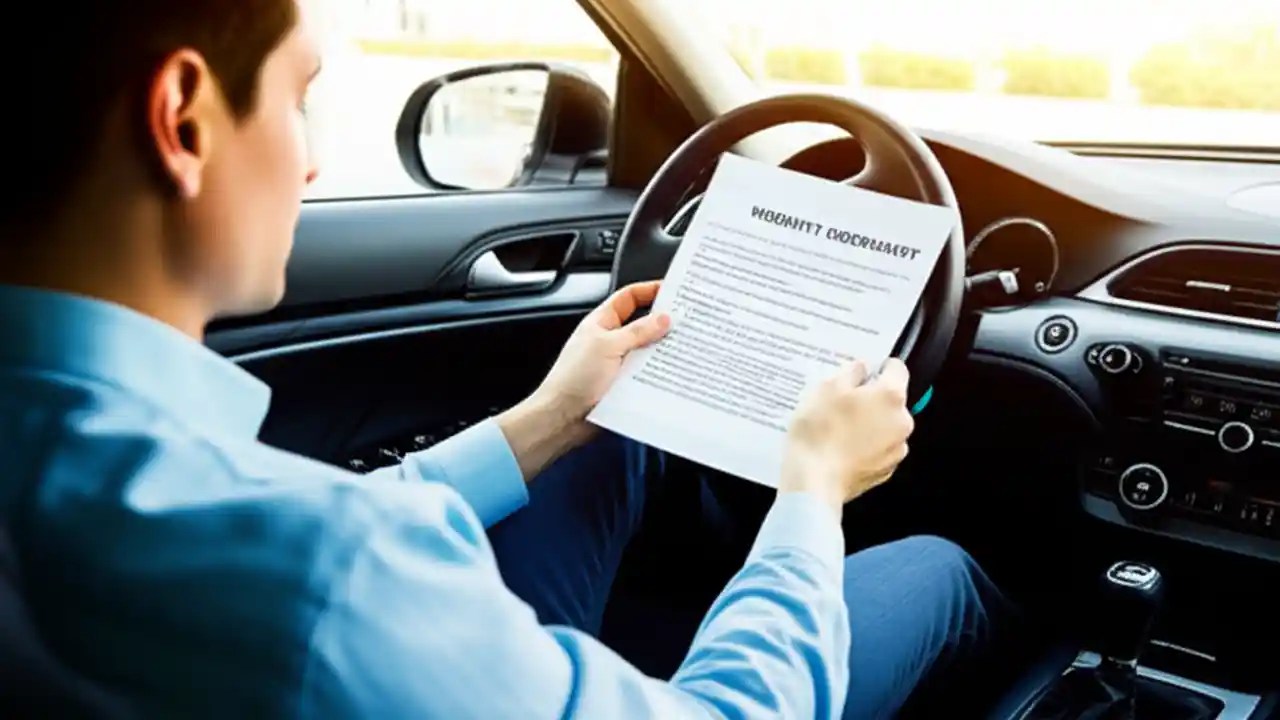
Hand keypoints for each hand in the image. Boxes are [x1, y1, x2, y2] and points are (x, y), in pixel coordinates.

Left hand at [497, 281, 669, 479]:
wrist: (562, 418)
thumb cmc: (572, 380)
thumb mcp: (607, 347)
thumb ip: (637, 331)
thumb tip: (663, 318)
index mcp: (602, 323)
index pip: (629, 297)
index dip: (649, 290)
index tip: (672, 290)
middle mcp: (611, 341)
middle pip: (643, 324)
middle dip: (664, 323)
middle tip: (687, 321)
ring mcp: (618, 364)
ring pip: (648, 351)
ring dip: (663, 351)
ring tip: (684, 348)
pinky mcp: (625, 385)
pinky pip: (648, 375)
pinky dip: (660, 374)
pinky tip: (673, 374)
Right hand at [779, 358, 913, 513]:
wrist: (813, 482)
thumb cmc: (819, 433)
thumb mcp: (826, 388)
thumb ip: (850, 371)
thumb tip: (860, 369)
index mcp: (891, 396)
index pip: (897, 368)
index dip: (877, 368)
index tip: (861, 375)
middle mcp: (902, 421)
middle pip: (891, 400)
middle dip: (870, 399)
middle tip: (840, 405)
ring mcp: (896, 449)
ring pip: (884, 426)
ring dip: (867, 424)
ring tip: (837, 430)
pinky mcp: (885, 470)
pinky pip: (878, 449)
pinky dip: (864, 446)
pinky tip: (840, 448)